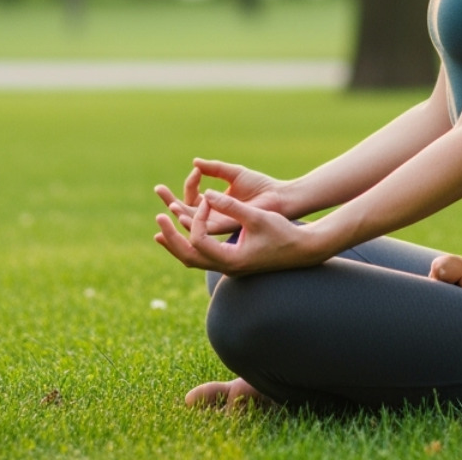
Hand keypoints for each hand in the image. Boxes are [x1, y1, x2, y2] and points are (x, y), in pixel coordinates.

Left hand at [154, 190, 325, 275]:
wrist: (303, 251)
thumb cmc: (283, 233)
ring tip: (160, 231)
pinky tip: (184, 233)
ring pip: (192, 259)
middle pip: (187, 257)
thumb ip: (230, 205)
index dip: (198, 216)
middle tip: (158, 218)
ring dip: (176, 243)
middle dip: (171, 238)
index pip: (199, 240)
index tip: (208, 198)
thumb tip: (205, 193)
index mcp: (231, 259)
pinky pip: (202, 256)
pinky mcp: (231, 262)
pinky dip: (190, 244)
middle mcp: (226, 268)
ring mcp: (228, 267)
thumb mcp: (257, 216)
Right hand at [155, 159, 287, 234]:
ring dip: (177, 211)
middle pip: (185, 211)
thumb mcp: (234, 173)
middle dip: (170, 201)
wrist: (279, 197)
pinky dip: (191, 220)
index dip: (190, 183)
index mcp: (215, 203)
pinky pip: (203, 228)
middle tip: (158, 189)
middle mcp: (214, 215)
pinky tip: (182, 212)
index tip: (197, 170)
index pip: (192, 196)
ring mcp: (219, 224)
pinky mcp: (225, 229)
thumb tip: (195, 163)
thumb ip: (214, 168)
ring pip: (191, 222)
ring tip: (169, 204)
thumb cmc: (261, 186)